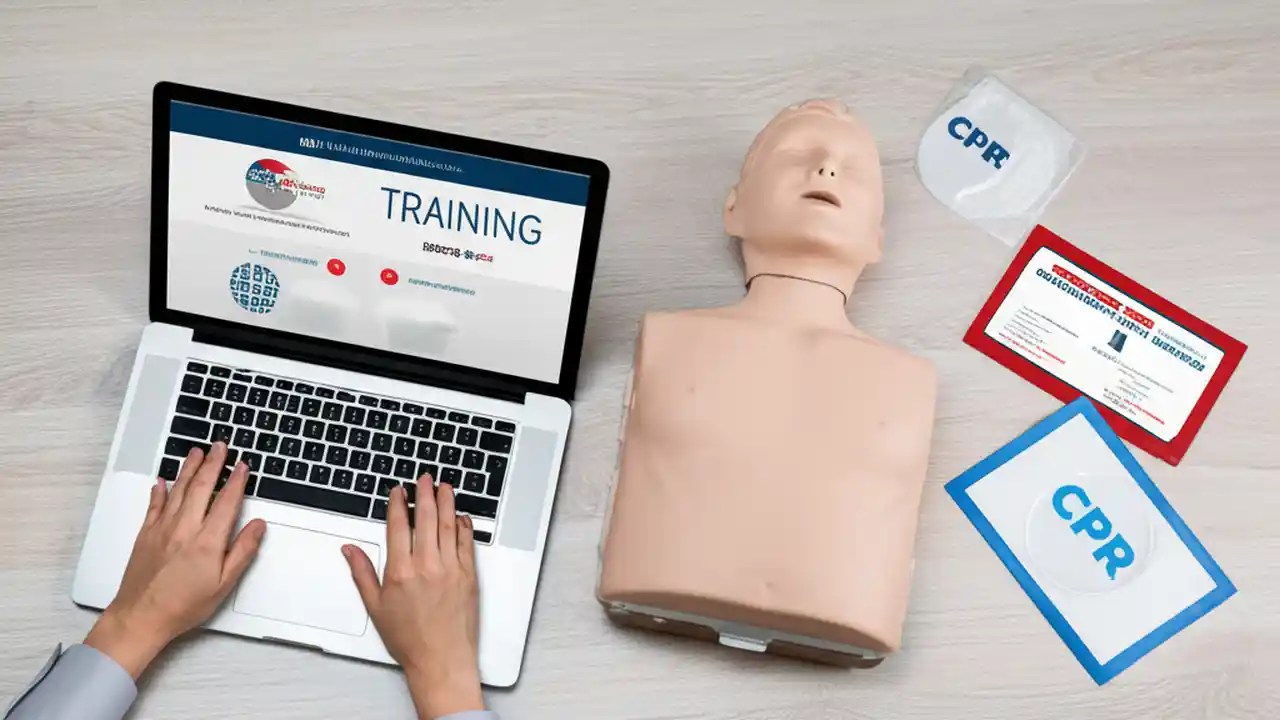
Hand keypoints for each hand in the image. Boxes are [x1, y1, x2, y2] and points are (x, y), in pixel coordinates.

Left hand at [84, 443, 266, 678]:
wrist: (141, 617)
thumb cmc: (183, 606)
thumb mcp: (224, 584)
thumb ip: (243, 551)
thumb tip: (258, 526)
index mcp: (207, 541)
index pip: (227, 502)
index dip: (237, 481)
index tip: (243, 466)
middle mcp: (184, 529)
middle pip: (202, 487)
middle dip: (213, 464)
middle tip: (220, 446)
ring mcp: (162, 529)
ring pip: (178, 490)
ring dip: (189, 469)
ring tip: (197, 452)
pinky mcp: (146, 535)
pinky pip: (154, 506)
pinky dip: (159, 491)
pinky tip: (163, 480)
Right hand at [343, 480, 482, 718]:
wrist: (441, 660)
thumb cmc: (409, 639)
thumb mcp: (376, 607)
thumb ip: (362, 574)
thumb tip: (350, 550)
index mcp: (401, 571)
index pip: (399, 526)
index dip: (398, 504)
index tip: (398, 491)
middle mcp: (427, 566)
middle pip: (427, 519)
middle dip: (425, 494)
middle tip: (424, 478)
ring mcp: (451, 569)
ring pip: (449, 526)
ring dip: (447, 503)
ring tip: (445, 487)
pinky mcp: (469, 576)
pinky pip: (466, 543)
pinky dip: (464, 527)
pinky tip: (461, 517)